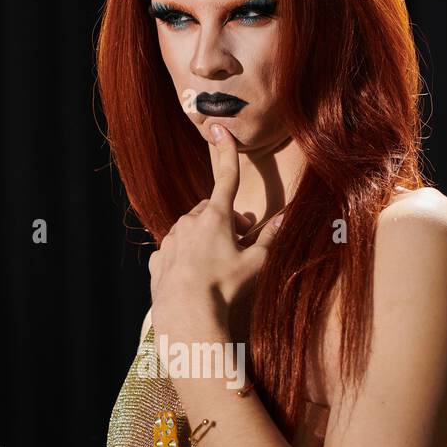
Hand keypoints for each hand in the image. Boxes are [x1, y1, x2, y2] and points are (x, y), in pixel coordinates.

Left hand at [148, 124, 282, 348]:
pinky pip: (174, 252)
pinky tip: (196, 277)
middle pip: (208, 210)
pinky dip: (186, 257)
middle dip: (224, 219)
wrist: (187, 315)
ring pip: (189, 230)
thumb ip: (271, 238)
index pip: (226, 179)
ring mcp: (170, 241)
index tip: (221, 131)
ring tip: (217, 264)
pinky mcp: (158, 260)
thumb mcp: (256, 264)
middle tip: (239, 241)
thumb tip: (288, 218)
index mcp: (215, 217)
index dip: (227, 154)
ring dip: (204, 239)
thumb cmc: (225, 288)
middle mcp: (188, 223)